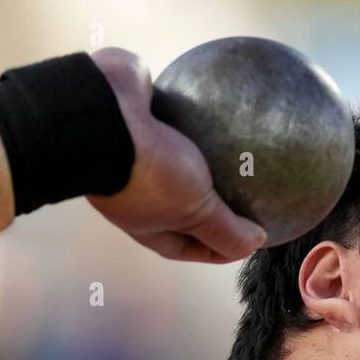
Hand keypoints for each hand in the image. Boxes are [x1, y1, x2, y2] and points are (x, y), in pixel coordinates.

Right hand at [85, 48, 266, 262]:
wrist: (104, 111)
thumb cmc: (148, 173)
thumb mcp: (197, 211)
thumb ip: (225, 230)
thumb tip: (255, 243)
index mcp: (147, 225)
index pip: (188, 248)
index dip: (218, 250)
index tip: (248, 241)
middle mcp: (138, 193)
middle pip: (182, 207)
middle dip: (211, 205)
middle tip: (246, 195)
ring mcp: (137, 154)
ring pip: (179, 161)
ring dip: (205, 157)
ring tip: (240, 150)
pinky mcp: (142, 117)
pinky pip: (175, 120)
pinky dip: (196, 117)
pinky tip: (225, 110)